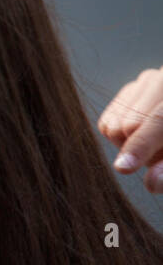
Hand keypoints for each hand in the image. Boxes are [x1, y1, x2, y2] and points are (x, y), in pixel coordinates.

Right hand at [98, 67, 162, 192]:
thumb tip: (151, 184)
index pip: (158, 120)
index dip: (141, 146)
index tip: (123, 168)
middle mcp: (162, 80)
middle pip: (128, 125)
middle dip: (139, 151)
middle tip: (161, 156)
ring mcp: (146, 81)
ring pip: (113, 124)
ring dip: (129, 145)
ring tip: (156, 146)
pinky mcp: (131, 89)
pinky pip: (108, 123)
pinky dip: (120, 136)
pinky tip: (143, 136)